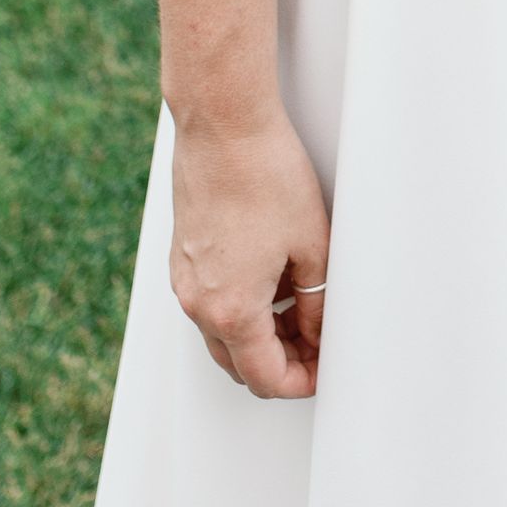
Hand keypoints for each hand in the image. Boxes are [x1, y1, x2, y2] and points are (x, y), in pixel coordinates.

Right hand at [168, 112, 331, 397]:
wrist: (223, 125)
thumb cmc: (266, 174)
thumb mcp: (312, 244)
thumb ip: (317, 301)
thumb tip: (319, 332)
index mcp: (231, 310)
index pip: (266, 378)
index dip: (301, 382)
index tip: (323, 370)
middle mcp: (198, 304)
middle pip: (239, 364)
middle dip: (281, 363)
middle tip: (318, 344)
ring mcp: (185, 280)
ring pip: (223, 334)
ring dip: (260, 336)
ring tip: (303, 307)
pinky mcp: (182, 257)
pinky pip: (210, 301)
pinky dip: (240, 306)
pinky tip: (274, 278)